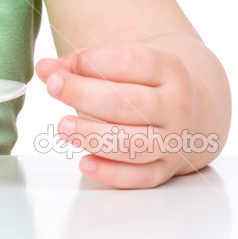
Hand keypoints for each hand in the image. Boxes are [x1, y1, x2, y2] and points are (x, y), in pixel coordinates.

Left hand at [35, 41, 215, 187]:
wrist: (192, 108)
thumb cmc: (143, 80)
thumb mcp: (121, 61)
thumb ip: (80, 62)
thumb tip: (45, 69)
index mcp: (168, 69)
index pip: (130, 62)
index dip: (92, 62)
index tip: (64, 65)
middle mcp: (176, 106)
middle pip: (129, 103)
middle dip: (84, 95)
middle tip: (53, 87)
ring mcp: (174, 141)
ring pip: (134, 144)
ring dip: (93, 136)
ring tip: (63, 127)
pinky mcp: (167, 169)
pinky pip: (141, 177)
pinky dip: (112, 174)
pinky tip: (85, 163)